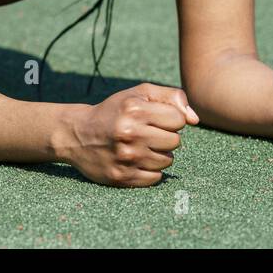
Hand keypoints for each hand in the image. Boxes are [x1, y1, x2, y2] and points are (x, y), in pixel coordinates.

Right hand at [66, 82, 198, 186]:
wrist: (77, 134)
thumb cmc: (115, 110)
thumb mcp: (139, 94)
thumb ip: (172, 97)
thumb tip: (195, 120)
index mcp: (134, 110)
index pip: (178, 121)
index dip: (170, 119)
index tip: (155, 119)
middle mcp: (129, 134)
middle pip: (175, 142)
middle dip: (165, 137)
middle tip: (146, 133)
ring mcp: (126, 158)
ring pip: (167, 161)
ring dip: (158, 154)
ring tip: (139, 146)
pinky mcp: (122, 177)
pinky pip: (155, 178)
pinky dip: (149, 170)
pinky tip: (135, 160)